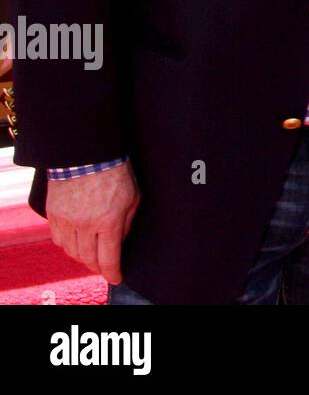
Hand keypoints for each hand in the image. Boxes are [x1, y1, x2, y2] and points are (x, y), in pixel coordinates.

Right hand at [45, 162, 139, 284]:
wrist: (88, 154)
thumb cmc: (116, 173)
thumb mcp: (133, 197)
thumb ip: (126, 223)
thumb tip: (120, 242)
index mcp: (108, 221)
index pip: (108, 258)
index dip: (112, 272)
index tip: (116, 277)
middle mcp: (86, 225)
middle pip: (88, 258)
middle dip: (98, 266)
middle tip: (104, 266)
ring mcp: (67, 220)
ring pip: (72, 251)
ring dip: (83, 256)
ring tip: (92, 254)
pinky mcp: (54, 214)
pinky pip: (59, 239)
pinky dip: (68, 245)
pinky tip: (77, 241)